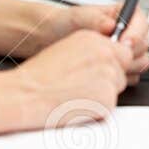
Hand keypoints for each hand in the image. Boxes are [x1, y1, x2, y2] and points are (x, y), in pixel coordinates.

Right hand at [7, 29, 137, 130]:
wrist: (25, 95)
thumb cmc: (39, 76)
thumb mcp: (68, 49)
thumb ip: (93, 49)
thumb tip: (110, 55)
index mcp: (95, 39)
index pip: (122, 50)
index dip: (112, 63)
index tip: (102, 70)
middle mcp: (105, 53)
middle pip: (122, 69)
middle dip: (109, 79)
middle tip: (83, 85)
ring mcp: (108, 75)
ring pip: (117, 87)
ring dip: (102, 93)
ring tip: (76, 94)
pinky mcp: (107, 97)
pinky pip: (109, 105)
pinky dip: (96, 109)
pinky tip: (76, 104)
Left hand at [24, 4, 148, 83]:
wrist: (46, 40)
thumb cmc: (62, 24)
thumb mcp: (77, 17)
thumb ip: (95, 19)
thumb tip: (111, 25)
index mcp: (122, 15)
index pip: (141, 22)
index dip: (136, 33)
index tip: (124, 42)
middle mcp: (126, 33)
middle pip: (143, 45)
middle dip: (131, 52)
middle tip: (115, 56)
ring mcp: (122, 51)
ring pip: (139, 62)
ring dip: (127, 66)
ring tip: (108, 65)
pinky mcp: (116, 67)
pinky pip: (130, 75)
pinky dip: (120, 78)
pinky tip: (105, 75)